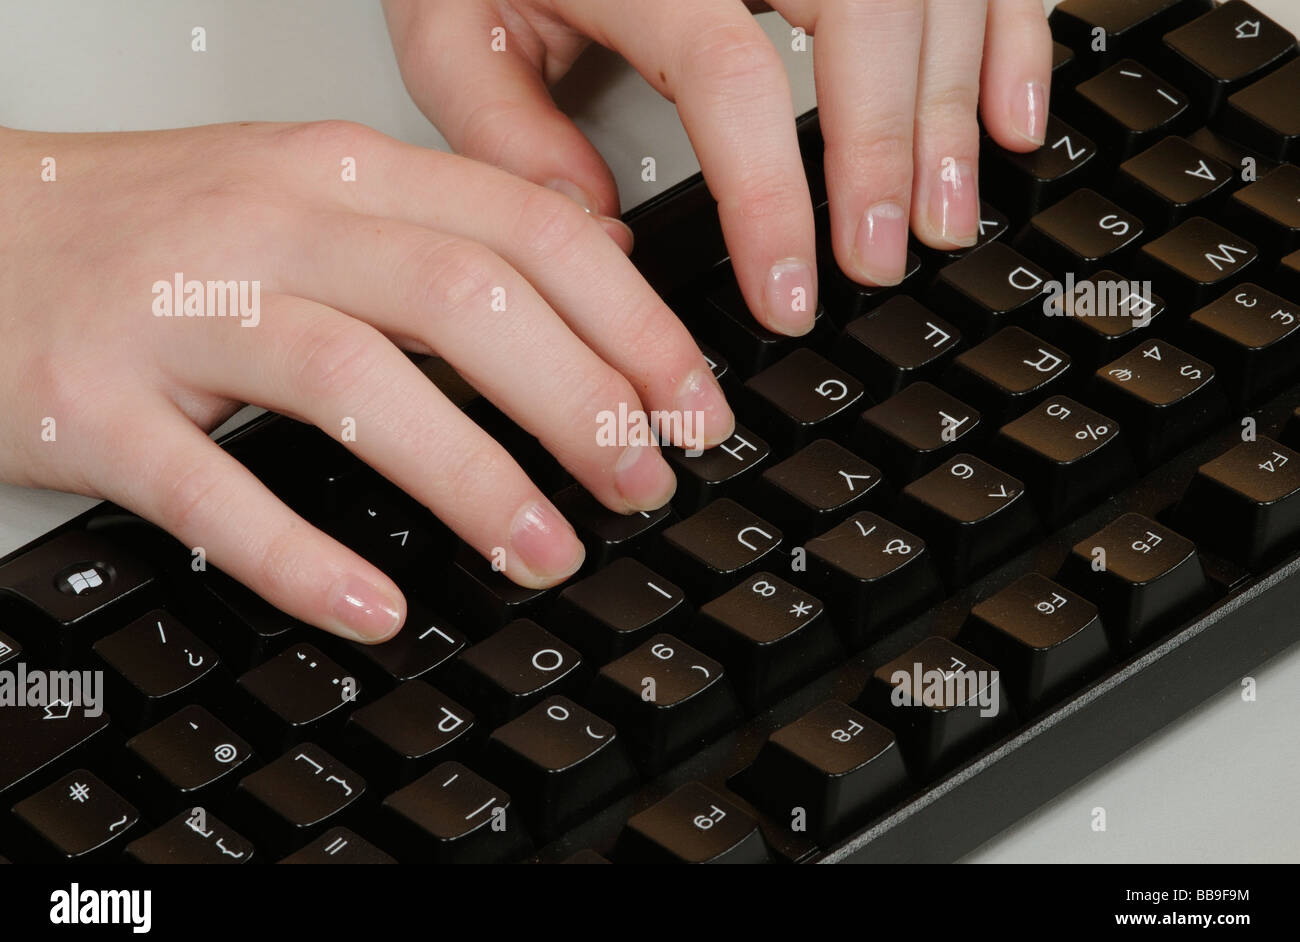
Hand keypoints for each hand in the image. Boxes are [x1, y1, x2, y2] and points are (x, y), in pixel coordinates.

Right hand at [0, 122, 733, 642]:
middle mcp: (269, 226)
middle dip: (583, 401)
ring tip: (548, 552)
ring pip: (357, 382)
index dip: (632, 323)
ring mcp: (176, 311)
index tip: (692, 402)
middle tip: (648, 481)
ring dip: (475, 480)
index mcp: (339, 174)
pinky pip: (211, 487)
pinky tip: (375, 606)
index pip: (527, 231)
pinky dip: (303, 556)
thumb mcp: (312, 194)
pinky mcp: (92, 402)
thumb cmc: (149, 229)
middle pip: (465, 300)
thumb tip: (598, 263)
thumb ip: (451, 226)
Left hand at [384, 0, 1050, 328]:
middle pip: (862, 9)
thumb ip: (506, 130)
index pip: (730, 72)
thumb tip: (597, 238)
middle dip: (886, 150)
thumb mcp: (453, 24)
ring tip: (946, 218)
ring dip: (954, 107)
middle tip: (882, 260)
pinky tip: (1011, 119)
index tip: (787, 295)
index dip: (770, 196)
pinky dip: (1007, 36)